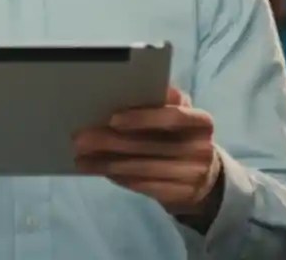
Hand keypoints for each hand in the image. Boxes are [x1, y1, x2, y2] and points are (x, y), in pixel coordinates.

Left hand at [74, 86, 222, 219]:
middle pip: (150, 145)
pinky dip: (119, 177)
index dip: (143, 118)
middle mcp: (201, 148)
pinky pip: (144, 185)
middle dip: (111, 142)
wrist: (205, 174)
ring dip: (107, 163)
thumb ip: (160, 103)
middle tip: (80, 139)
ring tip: (81, 158)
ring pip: (142, 168)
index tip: (112, 119)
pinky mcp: (181, 195)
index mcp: (201, 121)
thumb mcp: (179, 114)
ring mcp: (193, 175)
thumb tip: (121, 91)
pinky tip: (99, 171)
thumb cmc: (181, 134)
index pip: (172, 117)